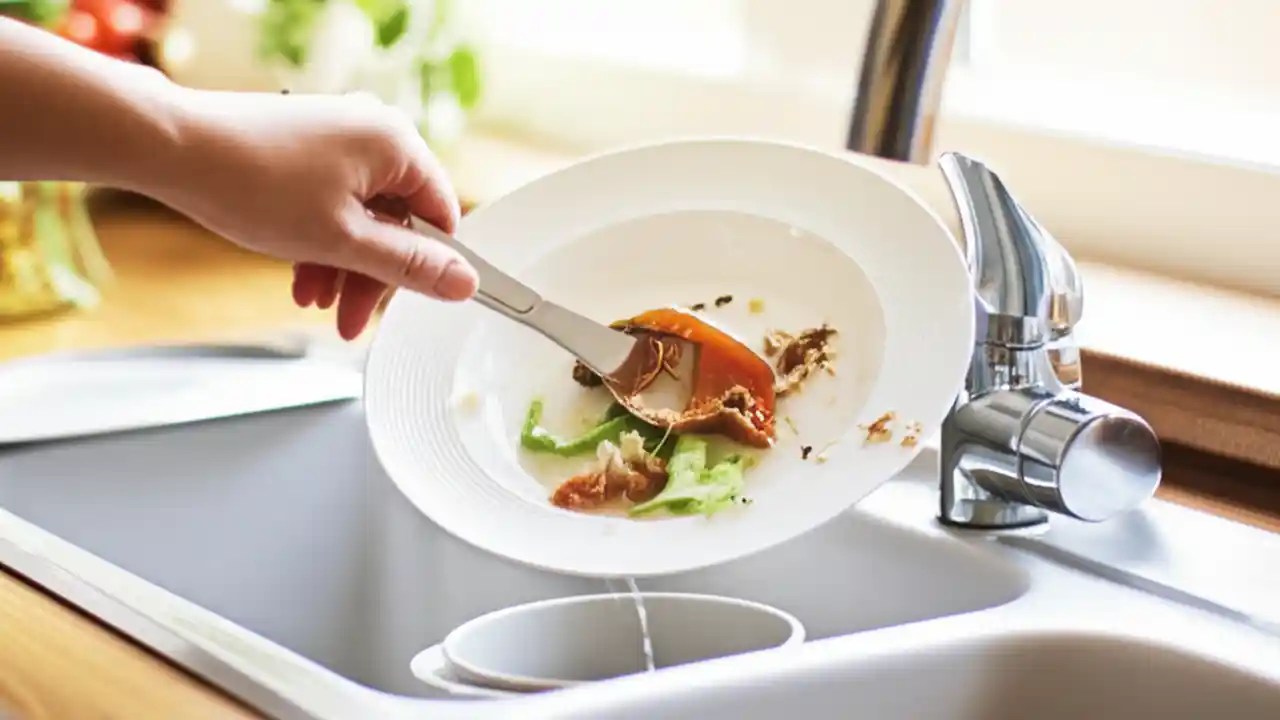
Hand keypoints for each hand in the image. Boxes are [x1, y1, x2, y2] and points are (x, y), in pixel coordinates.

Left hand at [159, 89, 477, 338]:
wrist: (173, 149)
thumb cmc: (253, 183)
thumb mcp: (344, 242)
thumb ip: (409, 265)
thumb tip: (464, 282)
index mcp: (396, 144)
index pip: (441, 214)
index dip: (428, 265)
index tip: (413, 300)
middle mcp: (373, 130)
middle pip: (398, 219)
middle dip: (373, 274)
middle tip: (352, 319)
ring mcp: (338, 135)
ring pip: (362, 216)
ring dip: (344, 264)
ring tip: (315, 300)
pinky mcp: (308, 145)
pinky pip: (334, 202)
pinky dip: (322, 240)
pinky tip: (300, 274)